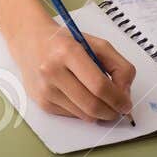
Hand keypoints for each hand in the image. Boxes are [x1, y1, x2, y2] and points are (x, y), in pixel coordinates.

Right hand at [8, 20, 137, 123]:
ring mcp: (45, 89)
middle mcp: (52, 71)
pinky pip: (72, 115)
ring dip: (100, 113)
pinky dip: (84, 111)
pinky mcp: (42, 102)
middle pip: (92, 105)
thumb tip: (124, 95)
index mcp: (68, 51)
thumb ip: (118, 66)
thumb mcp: (96, 44)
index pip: (99, 85)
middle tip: (119, 109)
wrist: (29, 41)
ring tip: (102, 101)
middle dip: (112, 112)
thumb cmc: (65, 42)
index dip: (118, 99)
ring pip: (84, 115)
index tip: (127, 103)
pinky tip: (81, 97)